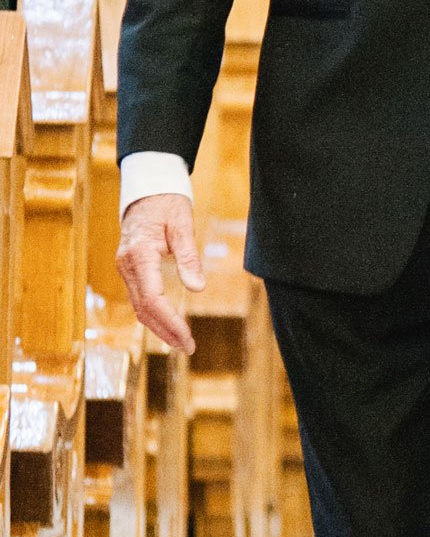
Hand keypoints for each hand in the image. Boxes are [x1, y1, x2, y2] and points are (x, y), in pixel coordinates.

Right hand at [117, 194, 205, 355]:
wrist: (146, 188)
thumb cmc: (166, 202)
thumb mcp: (183, 224)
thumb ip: (189, 257)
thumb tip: (197, 289)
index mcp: (139, 254)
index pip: (152, 299)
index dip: (170, 322)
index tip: (187, 338)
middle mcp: (127, 265)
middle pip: (144, 309)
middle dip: (166, 331)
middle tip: (189, 348)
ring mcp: (125, 268)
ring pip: (139, 306)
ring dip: (159, 327)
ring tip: (181, 343)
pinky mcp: (130, 269)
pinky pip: (139, 298)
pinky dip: (153, 314)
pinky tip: (168, 325)